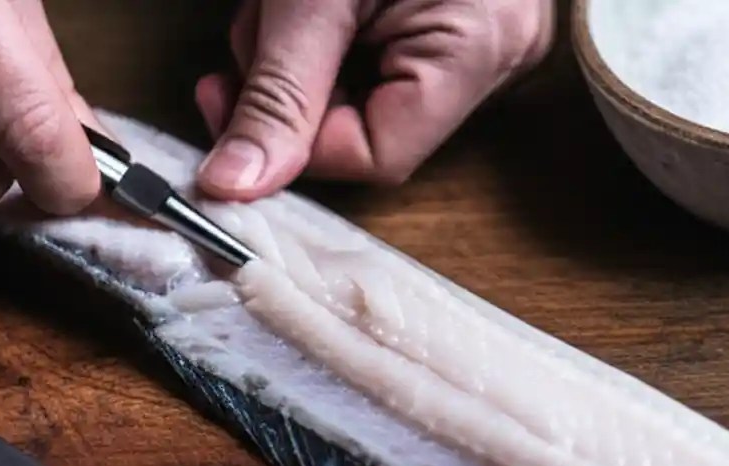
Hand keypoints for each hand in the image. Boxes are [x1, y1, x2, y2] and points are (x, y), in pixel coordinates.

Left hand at [195, 0, 554, 201]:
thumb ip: (276, 93)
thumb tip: (237, 184)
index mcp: (477, 44)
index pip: (379, 154)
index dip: (297, 145)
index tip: (230, 105)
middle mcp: (498, 50)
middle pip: (373, 123)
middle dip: (292, 91)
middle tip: (245, 41)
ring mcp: (484, 32)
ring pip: (369, 91)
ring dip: (302, 62)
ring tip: (275, 2)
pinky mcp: (462, 14)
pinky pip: (385, 55)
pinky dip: (329, 38)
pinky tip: (310, 4)